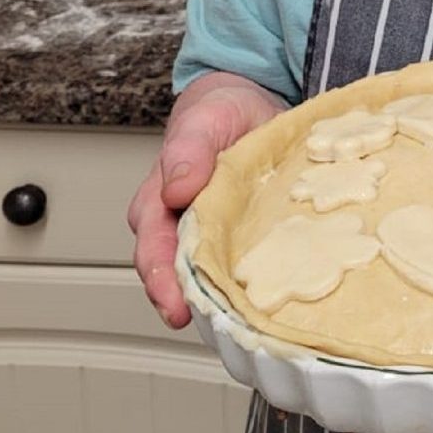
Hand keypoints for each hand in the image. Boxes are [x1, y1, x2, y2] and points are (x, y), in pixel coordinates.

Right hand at [129, 77, 284, 328]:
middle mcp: (184, 230)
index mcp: (160, 204)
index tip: (175, 306)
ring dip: (229, 303)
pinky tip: (279, 301)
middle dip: (196, 306)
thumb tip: (176, 187)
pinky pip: (252, 273)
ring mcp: (218, 241)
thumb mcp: (202, 119)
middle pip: (180, 279)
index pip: (153, 250)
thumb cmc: (218, 112)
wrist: (252, 105)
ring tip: (250, 324)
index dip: (162, 282)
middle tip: (217, 327)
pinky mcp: (249, 245)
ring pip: (216, 282)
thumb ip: (188, 149)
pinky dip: (261, 288)